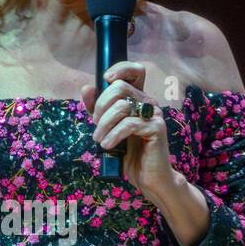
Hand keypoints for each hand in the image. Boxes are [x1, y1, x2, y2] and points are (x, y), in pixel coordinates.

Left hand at [81, 61, 179, 205]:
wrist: (148, 177)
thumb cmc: (129, 153)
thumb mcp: (108, 129)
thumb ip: (98, 109)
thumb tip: (87, 88)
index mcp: (138, 98)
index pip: (135, 71)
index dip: (120, 68)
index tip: (105, 79)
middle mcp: (148, 102)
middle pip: (120, 87)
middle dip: (101, 106)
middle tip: (96, 125)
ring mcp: (154, 115)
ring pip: (122, 107)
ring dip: (104, 124)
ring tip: (99, 139)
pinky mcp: (156, 129)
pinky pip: (129, 124)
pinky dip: (113, 135)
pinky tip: (107, 145)